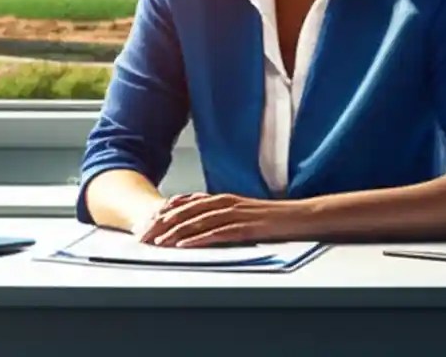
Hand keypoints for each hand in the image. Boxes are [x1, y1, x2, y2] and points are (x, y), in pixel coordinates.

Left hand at [138, 193, 308, 247]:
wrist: (300, 216)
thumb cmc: (272, 218)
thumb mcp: (241, 214)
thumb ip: (221, 216)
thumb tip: (200, 226)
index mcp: (222, 199)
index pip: (186, 203)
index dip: (165, 213)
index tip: (147, 223)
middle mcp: (225, 202)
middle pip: (186, 212)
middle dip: (163, 224)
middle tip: (145, 236)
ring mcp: (235, 214)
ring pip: (198, 222)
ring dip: (176, 232)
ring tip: (158, 242)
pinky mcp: (246, 227)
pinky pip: (218, 233)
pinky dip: (199, 239)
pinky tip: (185, 246)